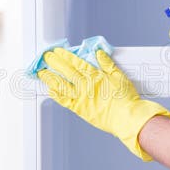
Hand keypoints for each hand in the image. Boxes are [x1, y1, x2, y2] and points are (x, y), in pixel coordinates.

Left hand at [37, 48, 169, 161]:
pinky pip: (64, 101)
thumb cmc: (126, 99)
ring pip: (61, 86)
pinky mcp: (80, 110)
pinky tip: (51, 90)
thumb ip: (108, 64)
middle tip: (46, 57)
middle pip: (66, 71)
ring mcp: (81, 98)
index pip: (77, 63)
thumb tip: (99, 54)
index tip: (58, 51)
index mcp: (95, 76)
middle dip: (55, 63)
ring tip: (42, 72)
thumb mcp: (120, 77)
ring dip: (50, 78)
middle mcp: (86, 86)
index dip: (66, 56)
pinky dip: (56, 95)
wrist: (127, 118)